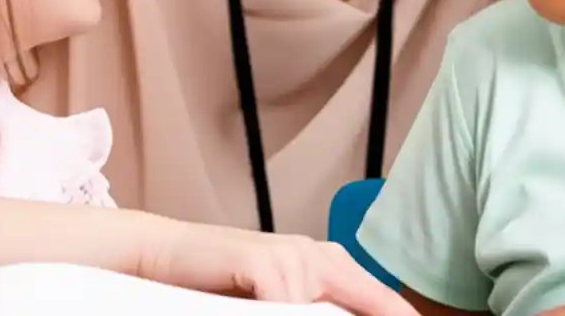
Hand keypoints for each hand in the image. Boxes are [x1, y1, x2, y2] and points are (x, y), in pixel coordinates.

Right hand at [147, 224, 418, 315]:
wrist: (165, 254)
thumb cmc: (219, 283)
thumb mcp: (277, 299)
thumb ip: (309, 309)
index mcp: (328, 263)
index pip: (381, 300)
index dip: (399, 315)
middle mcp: (316, 254)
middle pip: (365, 302)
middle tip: (332, 315)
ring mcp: (292, 254)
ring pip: (317, 312)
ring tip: (261, 307)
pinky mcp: (265, 259)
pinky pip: (286, 305)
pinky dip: (274, 314)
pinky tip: (255, 308)